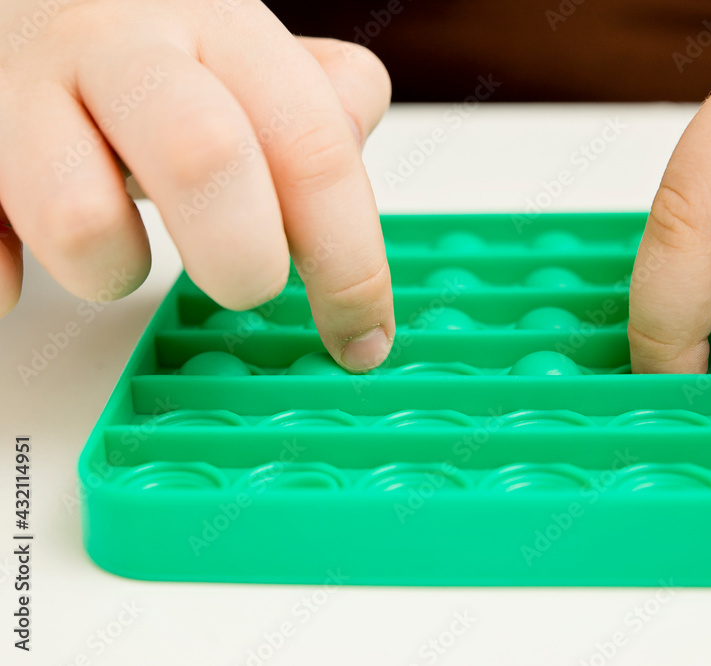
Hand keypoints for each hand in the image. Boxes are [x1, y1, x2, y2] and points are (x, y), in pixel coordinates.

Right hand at [0, 0, 394, 371]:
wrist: (24, 2)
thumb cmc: (145, 49)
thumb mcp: (243, 50)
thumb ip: (315, 97)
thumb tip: (354, 136)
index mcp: (218, 27)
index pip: (314, 149)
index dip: (351, 264)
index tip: (361, 336)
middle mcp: (122, 48)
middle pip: (206, 161)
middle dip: (242, 260)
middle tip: (247, 285)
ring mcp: (26, 92)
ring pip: (79, 220)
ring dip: (111, 271)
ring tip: (118, 251)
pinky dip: (5, 277)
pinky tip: (20, 263)